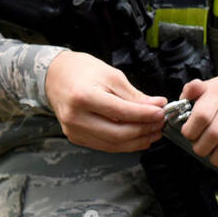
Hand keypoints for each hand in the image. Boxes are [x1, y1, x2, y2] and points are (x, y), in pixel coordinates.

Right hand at [44, 50, 166, 151]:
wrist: (56, 76)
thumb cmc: (82, 71)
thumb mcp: (112, 75)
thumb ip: (134, 95)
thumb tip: (156, 106)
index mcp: (84, 97)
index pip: (121, 113)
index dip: (145, 115)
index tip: (161, 113)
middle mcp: (76, 117)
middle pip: (117, 134)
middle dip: (144, 131)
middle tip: (160, 124)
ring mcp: (74, 130)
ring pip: (113, 144)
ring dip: (137, 141)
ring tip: (153, 132)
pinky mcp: (75, 137)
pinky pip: (105, 145)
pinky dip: (124, 144)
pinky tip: (138, 137)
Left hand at [177, 75, 217, 167]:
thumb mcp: (202, 91)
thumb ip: (191, 91)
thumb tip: (191, 90)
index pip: (202, 116)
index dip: (191, 131)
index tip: (189, 134)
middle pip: (214, 134)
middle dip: (201, 147)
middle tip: (200, 147)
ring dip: (216, 157)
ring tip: (214, 154)